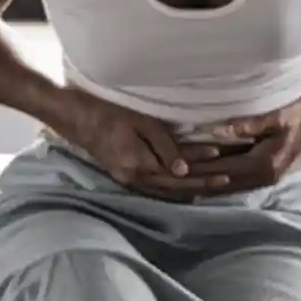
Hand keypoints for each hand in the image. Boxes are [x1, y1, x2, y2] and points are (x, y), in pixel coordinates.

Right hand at [55, 87, 231, 199]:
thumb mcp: (141, 122)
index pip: (178, 172)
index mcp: (139, 165)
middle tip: (225, 181)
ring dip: (187, 188)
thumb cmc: (109, 111)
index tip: (223, 164)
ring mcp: (127, 179)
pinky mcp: (123, 174)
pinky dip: (171, 187)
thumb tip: (184, 171)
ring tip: (210, 186)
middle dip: (200, 183)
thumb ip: (163, 146)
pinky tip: (183, 186)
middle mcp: (134, 178)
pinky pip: (153, 185)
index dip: (201, 168)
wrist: (75, 116)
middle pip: (173, 186)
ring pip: (164, 189)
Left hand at [183, 94, 300, 194]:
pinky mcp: (263, 175)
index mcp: (264, 163)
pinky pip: (235, 183)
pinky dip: (216, 183)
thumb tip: (220, 129)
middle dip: (197, 181)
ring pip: (227, 186)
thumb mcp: (276, 114)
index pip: (223, 169)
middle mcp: (263, 177)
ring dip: (205, 185)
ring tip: (179, 183)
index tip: (176, 166)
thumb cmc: (296, 112)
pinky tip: (200, 181)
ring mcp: (264, 178)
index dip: (199, 168)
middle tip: (170, 178)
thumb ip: (250, 123)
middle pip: (222, 182)